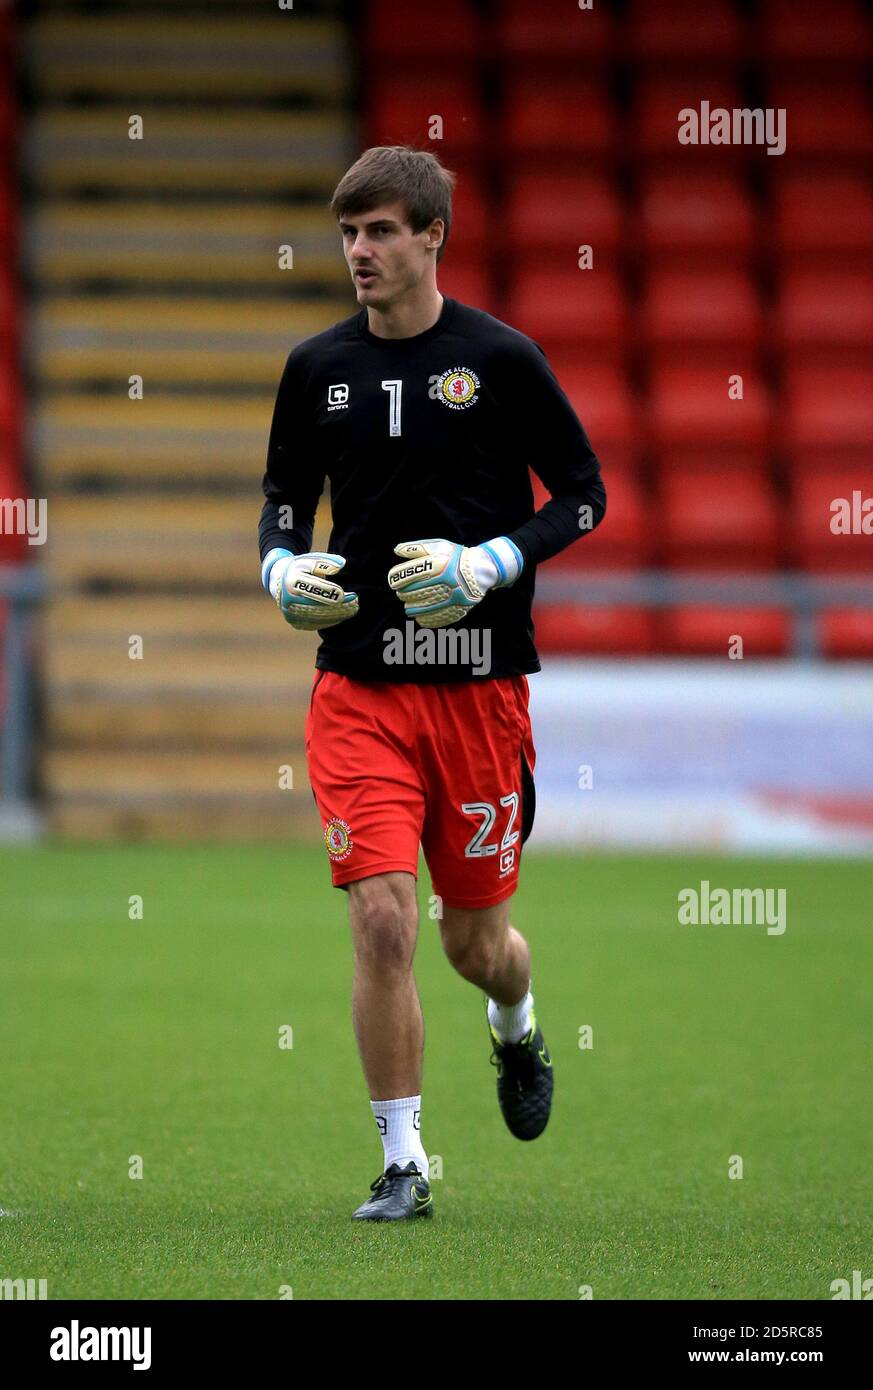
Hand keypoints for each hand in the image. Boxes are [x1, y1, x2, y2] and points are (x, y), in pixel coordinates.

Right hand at [269, 551, 358, 629]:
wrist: (278, 580)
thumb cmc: (299, 568)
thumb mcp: (310, 559)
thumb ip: (326, 561)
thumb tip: (342, 564)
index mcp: (290, 582)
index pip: (313, 590)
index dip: (331, 593)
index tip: (348, 594)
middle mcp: (287, 600)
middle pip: (317, 607)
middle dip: (338, 606)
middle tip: (355, 603)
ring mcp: (290, 614)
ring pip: (317, 618)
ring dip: (338, 615)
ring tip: (353, 609)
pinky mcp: (295, 623)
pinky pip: (315, 624)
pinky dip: (330, 620)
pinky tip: (342, 615)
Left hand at [387, 537, 522, 627]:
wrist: (482, 570)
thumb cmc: (455, 557)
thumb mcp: (439, 547)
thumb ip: (417, 548)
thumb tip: (396, 550)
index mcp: (438, 564)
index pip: (409, 575)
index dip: (396, 580)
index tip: (394, 582)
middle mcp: (446, 581)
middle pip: (414, 593)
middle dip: (403, 595)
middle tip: (401, 594)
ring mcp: (453, 597)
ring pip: (424, 608)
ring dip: (412, 609)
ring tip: (408, 607)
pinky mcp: (459, 609)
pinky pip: (438, 618)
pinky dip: (426, 620)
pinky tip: (420, 618)